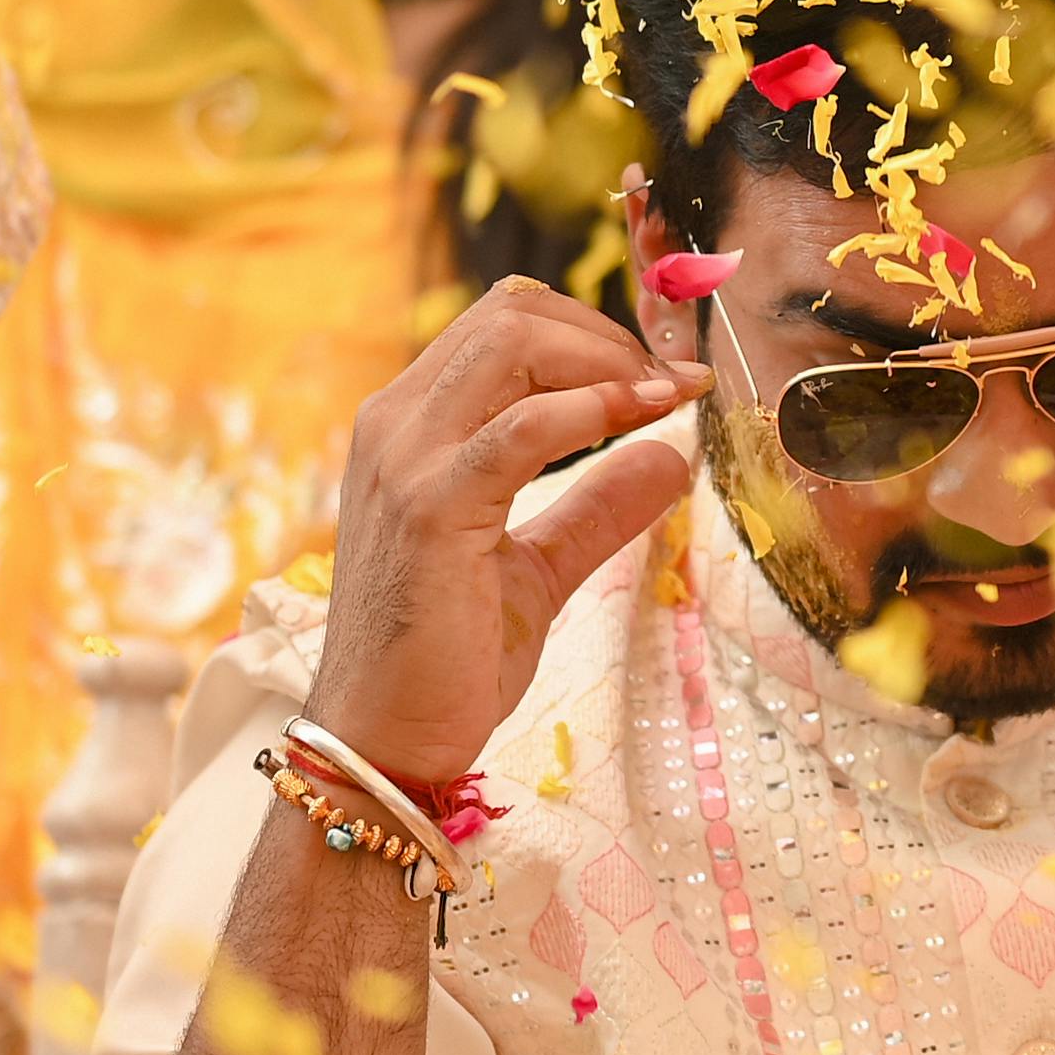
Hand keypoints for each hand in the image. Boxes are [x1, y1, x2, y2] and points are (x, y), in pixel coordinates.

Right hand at [304, 281, 700, 793]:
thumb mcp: (537, 567)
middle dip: (608, 334)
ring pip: (512, 342)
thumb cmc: (444, 660)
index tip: (666, 375)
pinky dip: (595, 408)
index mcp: (410, 428)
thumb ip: (596, 507)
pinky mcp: (431, 508)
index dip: (594, 332)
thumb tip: (671, 454)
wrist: (382, 740)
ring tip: (665, 396)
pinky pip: (523, 427)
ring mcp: (406, 461)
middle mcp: (396, 425)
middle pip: (510, 314)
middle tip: (672, 384)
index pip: (501, 324)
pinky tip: (645, 419)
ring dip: (607, 358)